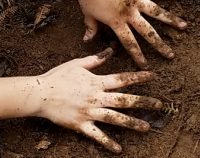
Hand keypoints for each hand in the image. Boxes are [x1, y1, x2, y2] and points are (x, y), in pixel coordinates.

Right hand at [34, 48, 161, 153]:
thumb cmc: (58, 77)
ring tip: (147, 127)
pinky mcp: (81, 125)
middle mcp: (95, 97)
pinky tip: (119, 149)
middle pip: (123, 100)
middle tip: (159, 105)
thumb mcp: (77, 64)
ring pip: (115, 119)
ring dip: (132, 123)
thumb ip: (96, 60)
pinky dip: (108, 143)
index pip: (121, 79)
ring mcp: (89, 112)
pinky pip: (97, 135)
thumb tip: (110, 51)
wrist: (40, 94)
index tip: (153, 76)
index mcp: (96, 82)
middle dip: (143, 102)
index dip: (137, 77)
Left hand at [75, 0, 186, 67]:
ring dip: (170, 19)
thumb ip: (91, 27)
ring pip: (157, 11)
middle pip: (148, 32)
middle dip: (159, 45)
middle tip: (171, 55)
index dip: (137, 55)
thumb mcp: (87, 12)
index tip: (146, 66)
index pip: (129, 43)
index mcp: (116, 21)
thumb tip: (87, 40)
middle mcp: (129, 12)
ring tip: (184, 25)